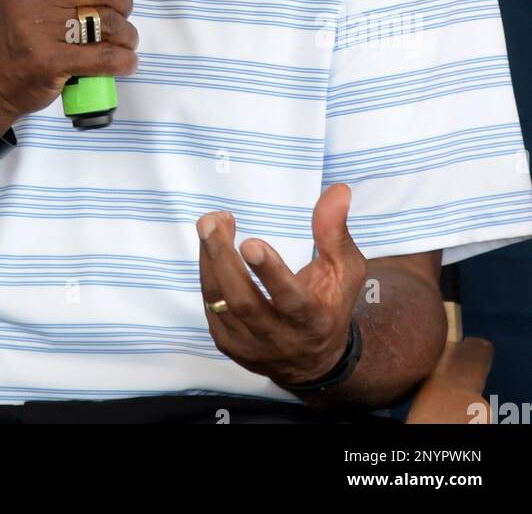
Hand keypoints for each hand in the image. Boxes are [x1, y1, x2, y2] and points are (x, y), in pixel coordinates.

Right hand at [0, 0, 137, 132]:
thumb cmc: (10, 30)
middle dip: (122, 2)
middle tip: (118, 14)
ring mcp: (33, 27)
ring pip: (108, 21)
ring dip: (126, 34)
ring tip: (122, 40)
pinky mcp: (46, 62)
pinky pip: (105, 56)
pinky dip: (123, 60)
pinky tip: (123, 61)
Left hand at [196, 182, 366, 388]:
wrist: (313, 362)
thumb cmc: (330, 305)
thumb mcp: (345, 270)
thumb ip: (335, 232)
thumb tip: (337, 190)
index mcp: (313, 322)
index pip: (290, 300)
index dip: (269, 273)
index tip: (250, 243)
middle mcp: (280, 339)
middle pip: (244, 302)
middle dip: (223, 259)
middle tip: (212, 222)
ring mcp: (250, 346)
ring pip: (220, 303)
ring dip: (209, 261)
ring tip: (210, 226)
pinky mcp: (229, 344)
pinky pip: (211, 307)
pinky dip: (208, 274)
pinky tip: (211, 248)